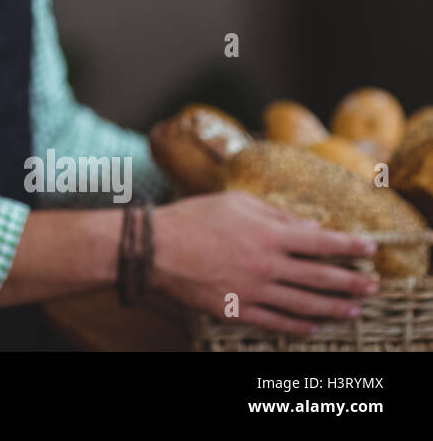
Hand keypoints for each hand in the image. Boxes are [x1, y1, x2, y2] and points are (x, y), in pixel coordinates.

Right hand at [151, 190, 379, 334]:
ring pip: (304, 304)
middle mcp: (267, 265)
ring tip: (353, 311)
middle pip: (320, 278)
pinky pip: (275, 322)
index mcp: (269, 235)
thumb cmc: (194, 217)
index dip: (349, 247)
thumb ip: (276, 214)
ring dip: (334, 309)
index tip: (370, 250)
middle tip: (372, 287)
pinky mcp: (236, 309)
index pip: (321, 242)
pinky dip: (298, 326)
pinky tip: (314, 326)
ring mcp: (253, 291)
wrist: (156, 248)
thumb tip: (309, 227)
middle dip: (352, 283)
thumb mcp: (236, 202)